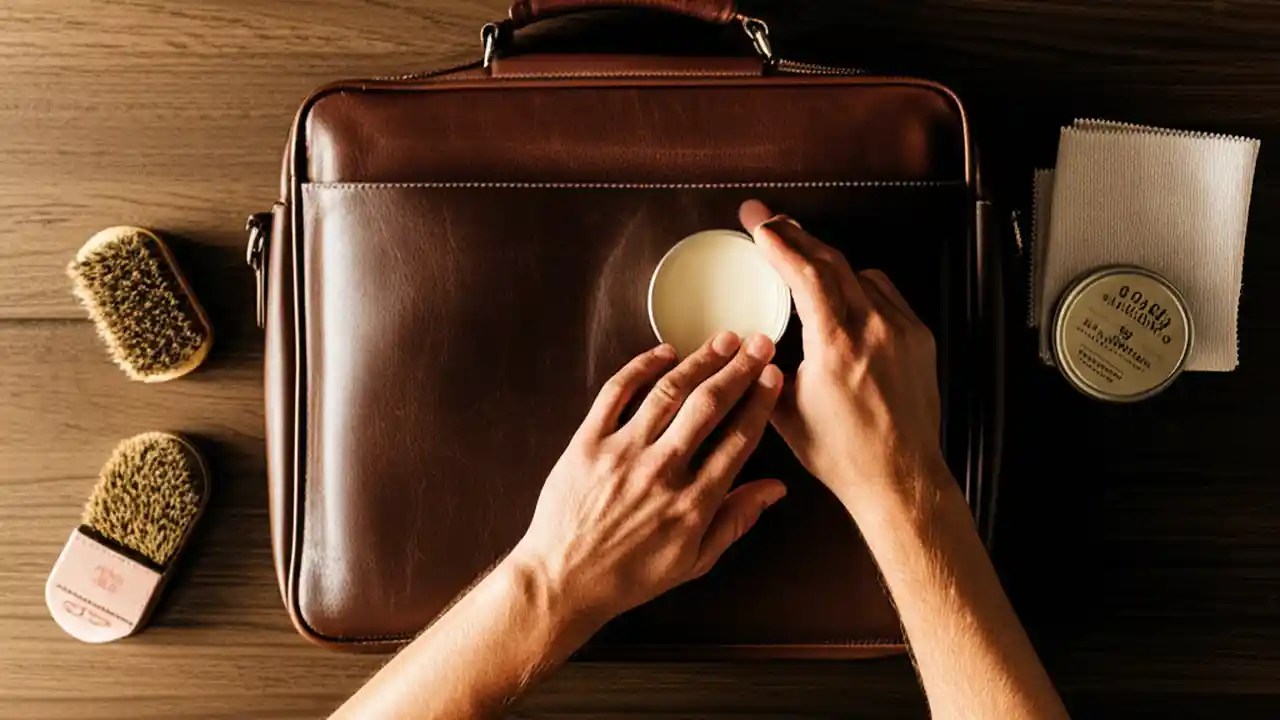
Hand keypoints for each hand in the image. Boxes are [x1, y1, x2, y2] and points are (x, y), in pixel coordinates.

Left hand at [511, 332, 786, 623]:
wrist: (564, 580)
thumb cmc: (629, 575)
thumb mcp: (694, 562)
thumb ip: (736, 520)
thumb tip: (775, 488)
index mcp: (693, 503)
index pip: (738, 439)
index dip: (760, 402)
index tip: (773, 376)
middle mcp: (661, 472)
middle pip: (709, 406)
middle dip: (739, 369)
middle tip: (758, 344)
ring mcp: (622, 454)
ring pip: (668, 392)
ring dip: (699, 361)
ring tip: (722, 340)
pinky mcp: (587, 444)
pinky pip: (616, 394)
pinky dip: (641, 367)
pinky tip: (664, 352)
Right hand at [739, 200, 947, 512]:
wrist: (900, 478)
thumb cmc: (845, 454)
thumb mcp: (786, 411)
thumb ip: (768, 367)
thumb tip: (753, 341)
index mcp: (837, 346)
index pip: (808, 274)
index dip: (780, 242)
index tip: (759, 225)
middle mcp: (874, 330)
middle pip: (833, 260)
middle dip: (796, 235)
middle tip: (768, 221)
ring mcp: (902, 330)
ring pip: (859, 273)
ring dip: (827, 260)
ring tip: (799, 252)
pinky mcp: (919, 338)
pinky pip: (885, 294)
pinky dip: (858, 284)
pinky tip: (842, 289)